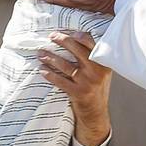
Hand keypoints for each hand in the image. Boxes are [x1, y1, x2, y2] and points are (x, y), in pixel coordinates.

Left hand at [40, 30, 111, 145]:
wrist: (96, 112)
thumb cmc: (96, 88)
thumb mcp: (101, 71)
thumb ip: (94, 57)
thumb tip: (76, 39)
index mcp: (104, 64)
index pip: (94, 45)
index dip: (83, 37)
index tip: (72, 33)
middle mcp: (97, 71)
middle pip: (78, 51)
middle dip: (63, 41)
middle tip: (52, 36)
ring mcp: (87, 82)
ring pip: (66, 65)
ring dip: (51, 58)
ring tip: (41, 53)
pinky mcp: (78, 93)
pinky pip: (60, 81)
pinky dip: (50, 75)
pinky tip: (42, 70)